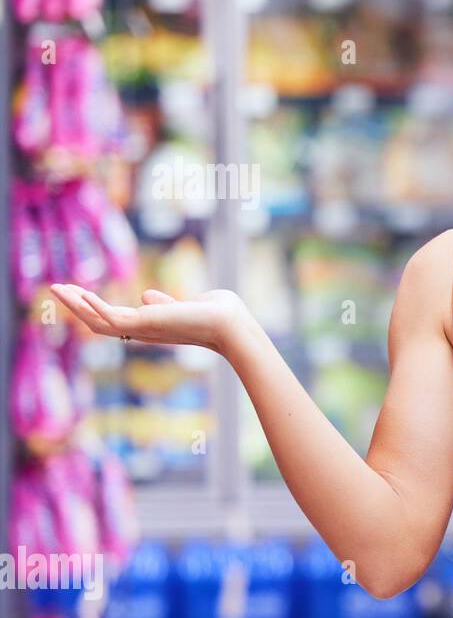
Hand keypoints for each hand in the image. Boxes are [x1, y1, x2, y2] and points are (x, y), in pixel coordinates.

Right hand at [49, 283, 252, 354]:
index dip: (95, 307)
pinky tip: (80, 294)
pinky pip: (111, 318)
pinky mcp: (145, 324)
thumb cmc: (218, 313)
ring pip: (98, 320)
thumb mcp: (185, 304)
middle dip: (77, 305)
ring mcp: (142, 329)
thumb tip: (146, 295)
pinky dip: (94, 307)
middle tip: (57, 289)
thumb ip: (164, 303)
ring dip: (76, 304)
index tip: (79, 293)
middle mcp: (143, 330)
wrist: (231, 323)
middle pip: (99, 321)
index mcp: (152, 325)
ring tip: (56, 287)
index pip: (116, 318)